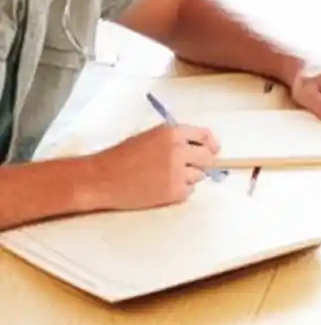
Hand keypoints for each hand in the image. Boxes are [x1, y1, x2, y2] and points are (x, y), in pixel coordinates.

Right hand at [84, 124, 220, 211]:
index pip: (205, 136)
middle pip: (208, 158)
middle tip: (189, 167)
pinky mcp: (174, 191)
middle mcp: (179, 150)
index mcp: (172, 133)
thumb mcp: (150, 137)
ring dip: (188, 177)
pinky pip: (189, 191)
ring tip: (164, 177)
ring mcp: (178, 172)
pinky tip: (161, 187)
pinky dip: (180, 191)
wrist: (102, 178)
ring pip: (199, 176)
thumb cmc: (121, 157)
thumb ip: (175, 140)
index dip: (211, 144)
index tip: (214, 150)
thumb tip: (197, 148)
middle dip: (202, 162)